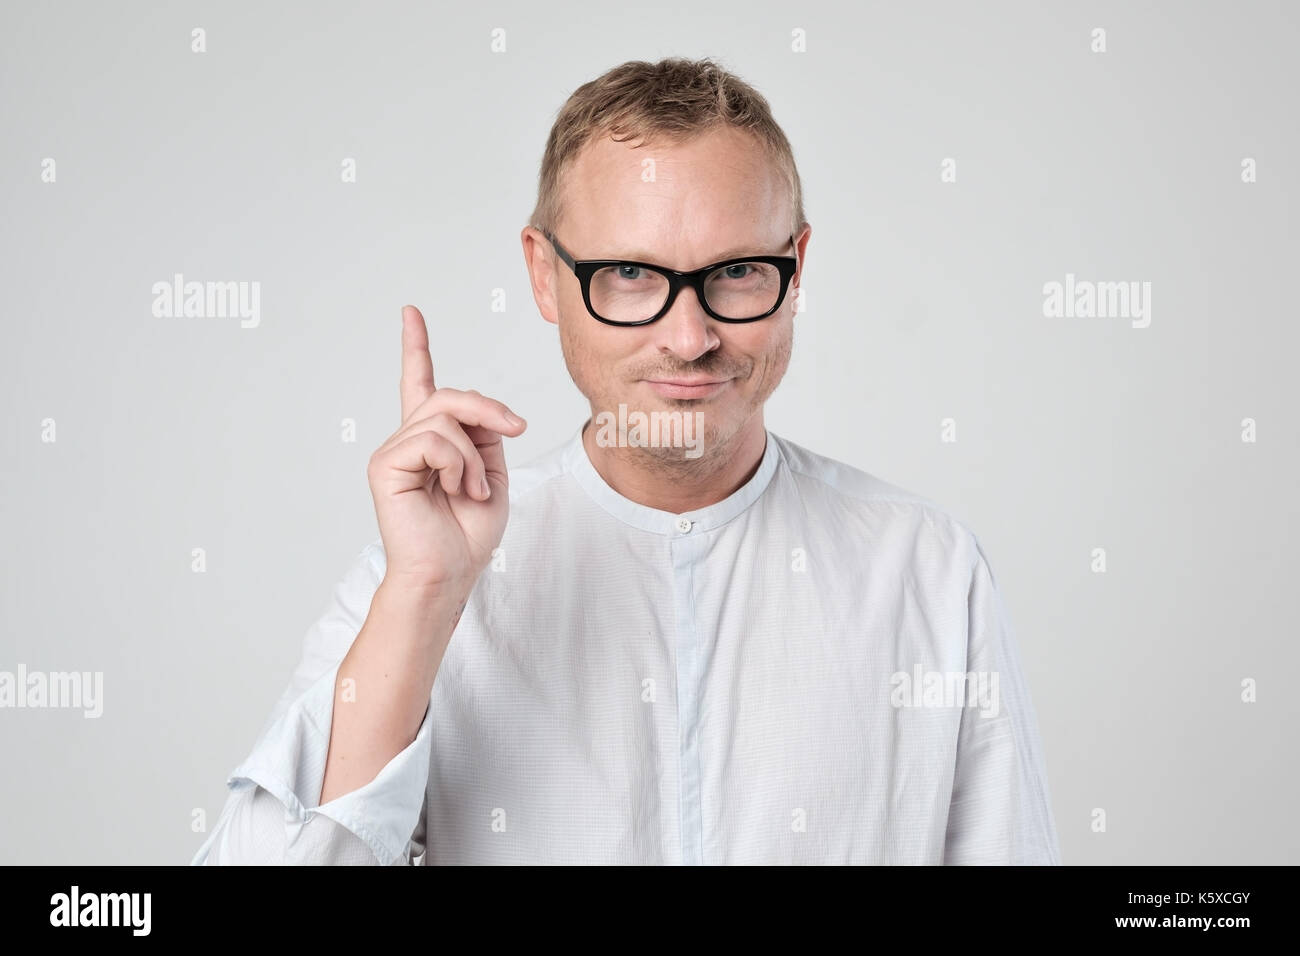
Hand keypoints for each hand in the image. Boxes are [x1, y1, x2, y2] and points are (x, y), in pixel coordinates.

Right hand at [366, 305, 526, 591]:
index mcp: (431, 442)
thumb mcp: (492, 472)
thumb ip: (485, 433)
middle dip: (489, 410)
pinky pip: (435, 439)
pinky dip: (459, 465)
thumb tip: (482, 409)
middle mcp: (408, 440)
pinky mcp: (385, 464)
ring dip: (474, 457)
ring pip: (446, 419)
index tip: (410, 313)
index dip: (416, 347)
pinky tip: (457, 490)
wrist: (450, 574)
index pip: (420, 385)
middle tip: (515, 430)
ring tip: (472, 490)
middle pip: (449, 396)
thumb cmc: (467, 534)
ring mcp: (393, 450)